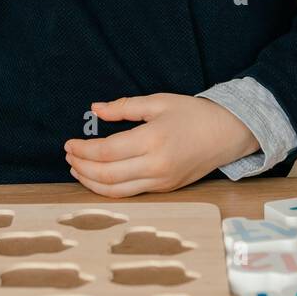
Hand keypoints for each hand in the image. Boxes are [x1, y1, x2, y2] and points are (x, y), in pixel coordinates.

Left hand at [64, 93, 260, 197]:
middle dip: (81, 167)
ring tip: (77, 169)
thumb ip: (124, 106)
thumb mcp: (159, 101)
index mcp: (153, 140)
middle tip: (68, 155)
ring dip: (91, 182)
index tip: (69, 143)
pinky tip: (98, 178)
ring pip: (116, 191)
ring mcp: (161, 181)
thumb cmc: (194, 114)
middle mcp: (156, 166)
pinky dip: (109, 189)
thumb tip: (95, 109)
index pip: (107, 152)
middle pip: (107, 175)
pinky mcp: (165, 189)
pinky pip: (130, 193)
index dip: (83, 150)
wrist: (228, 134)